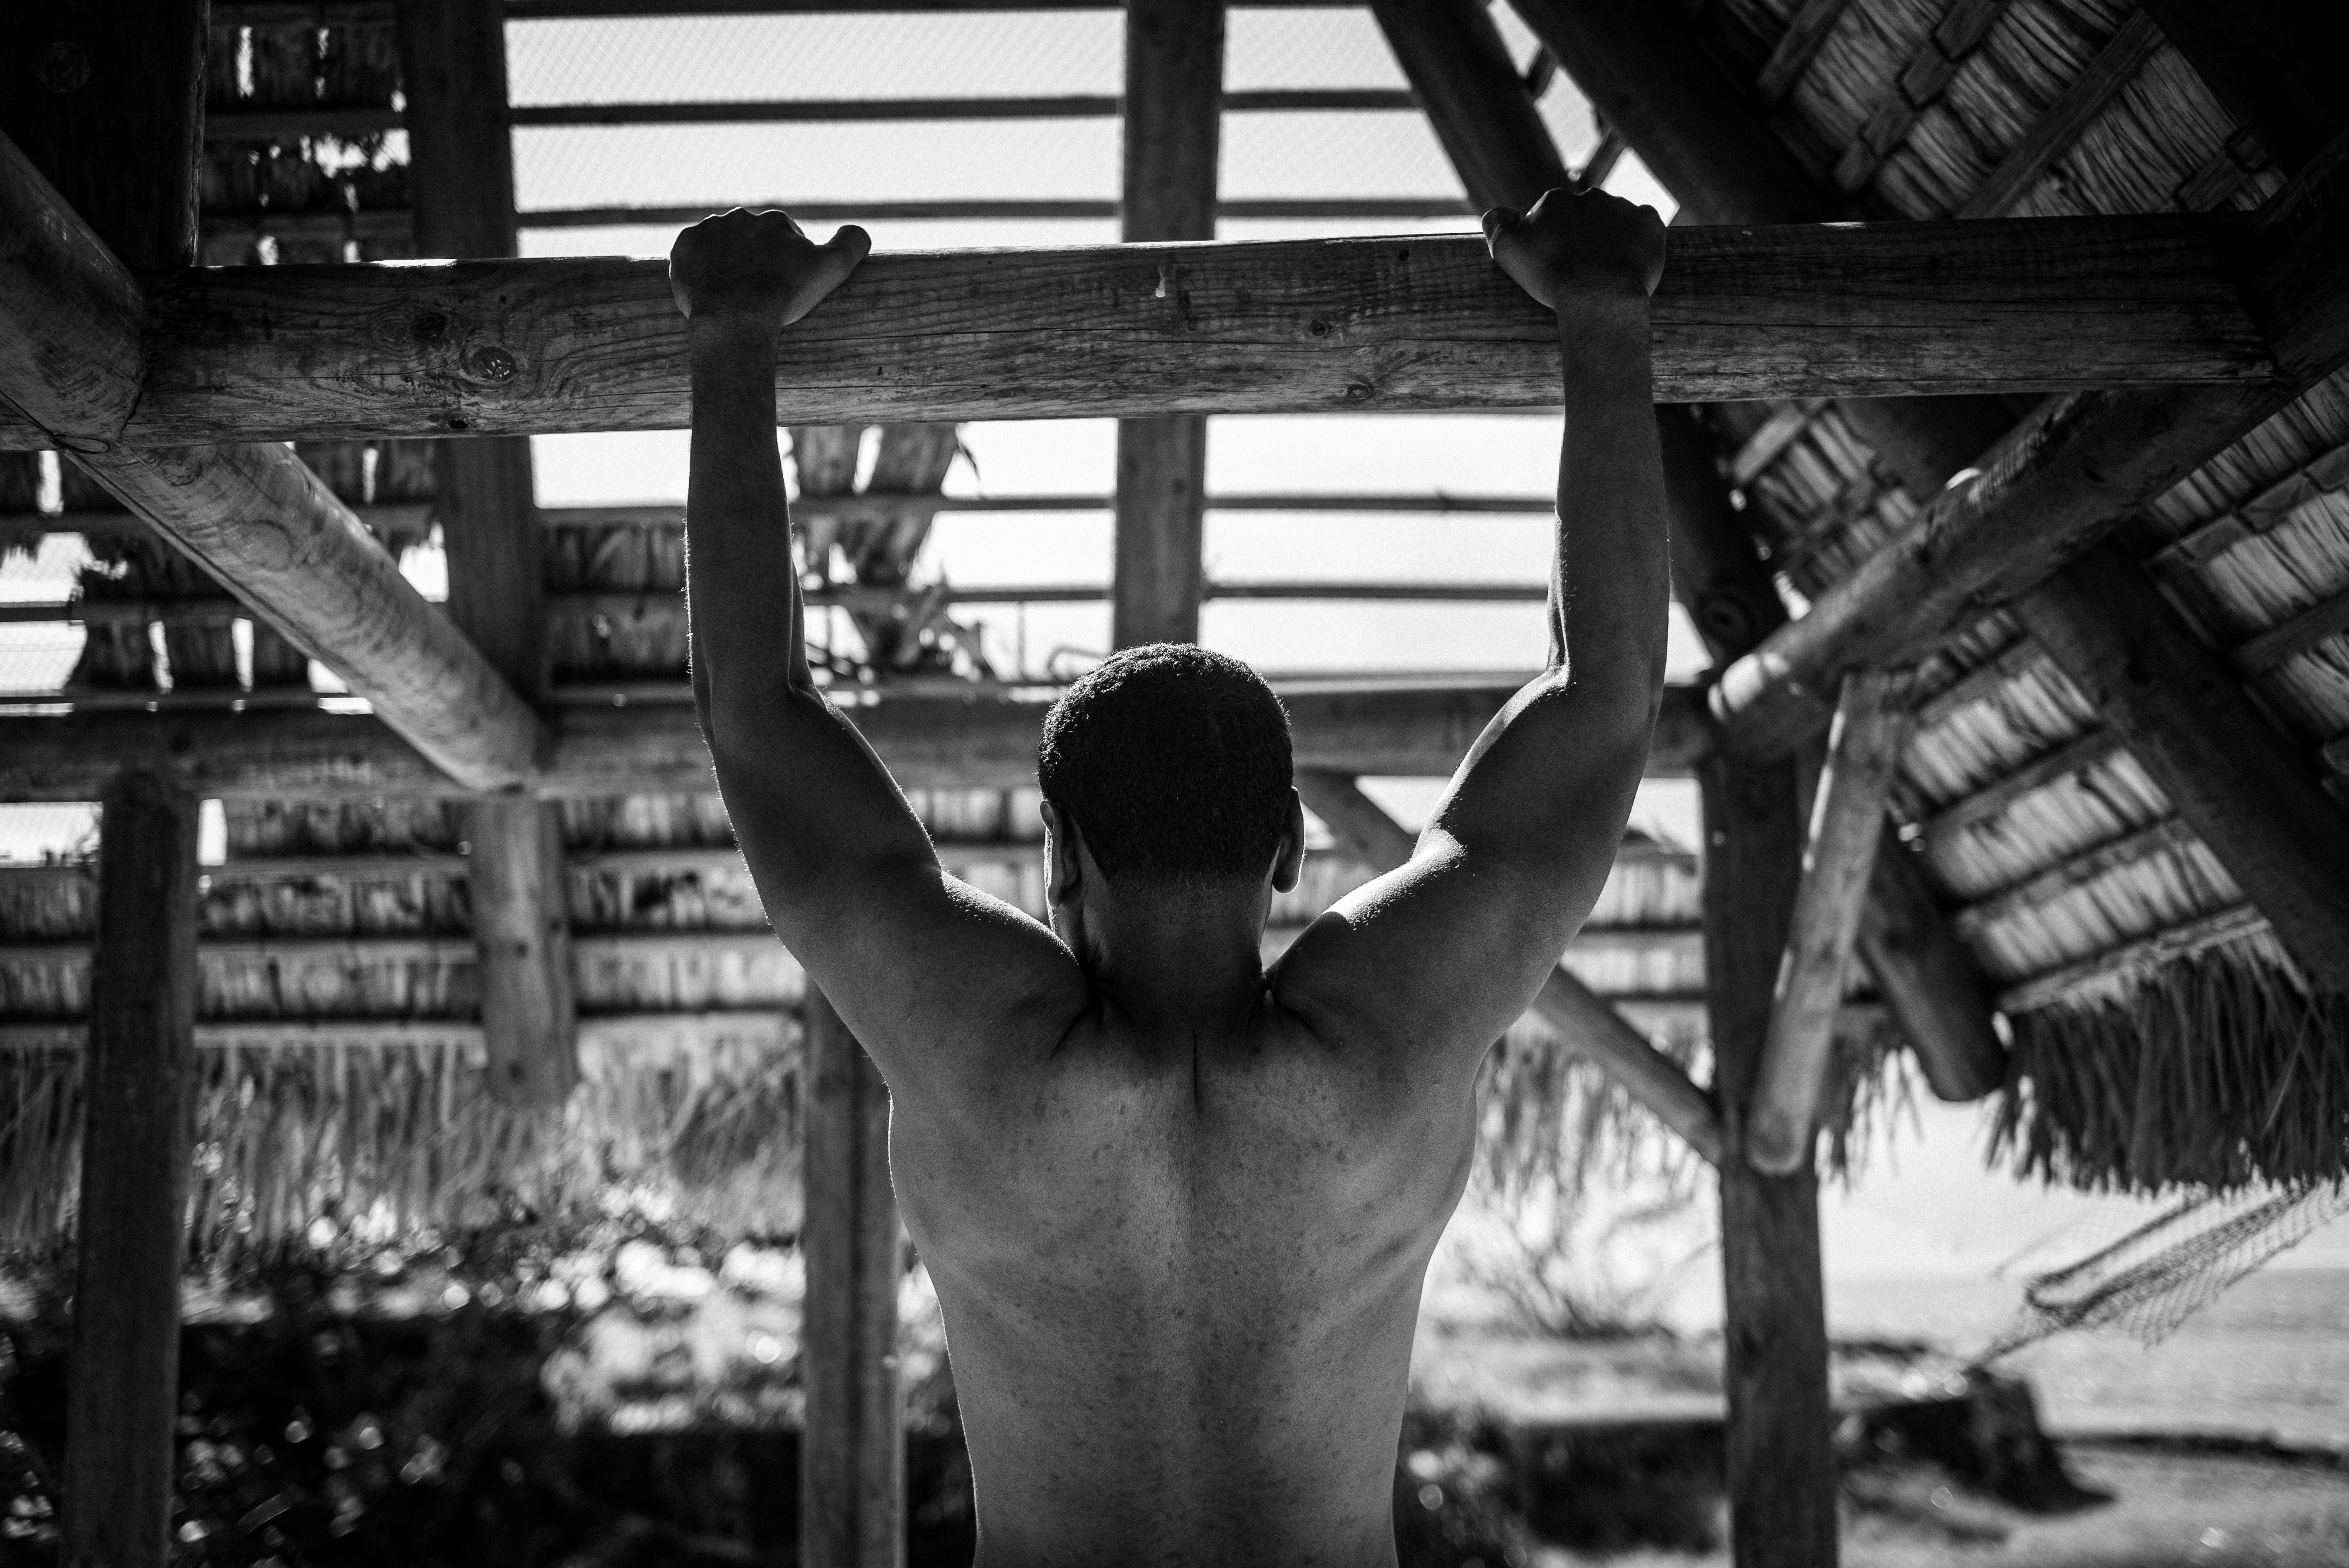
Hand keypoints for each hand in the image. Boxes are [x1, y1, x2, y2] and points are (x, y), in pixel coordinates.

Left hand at [670, 208, 871, 326]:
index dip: (786, 263)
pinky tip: (709, 290)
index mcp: (774, 220)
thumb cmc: (783, 296)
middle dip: (754, 260)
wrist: (734, 318)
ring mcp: (707, 231)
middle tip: (757, 293)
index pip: (783, 238)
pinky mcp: (682, 248)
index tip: (783, 287)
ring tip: (733, 294)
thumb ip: (852, 244)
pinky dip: (699, 268)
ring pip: (720, 246)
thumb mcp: (831, 269)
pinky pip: (691, 253)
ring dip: (726, 263)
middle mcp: (739, 217)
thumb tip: (859, 232)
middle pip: (749, 240)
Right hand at [1483, 187, 1664, 313]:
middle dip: (1581, 235)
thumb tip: (1499, 213)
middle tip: (1579, 267)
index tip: (1553, 263)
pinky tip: (1629, 260)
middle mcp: (1591, 196)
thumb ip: (1495, 225)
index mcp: (1556, 201)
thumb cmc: (1553, 277)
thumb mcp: (1508, 251)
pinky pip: (1644, 224)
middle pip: (1583, 214)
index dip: (1550, 240)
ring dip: (1609, 236)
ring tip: (1605, 268)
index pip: (1550, 215)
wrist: (1601, 297)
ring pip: (1614, 218)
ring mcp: (1624, 208)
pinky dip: (1638, 238)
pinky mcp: (1651, 223)